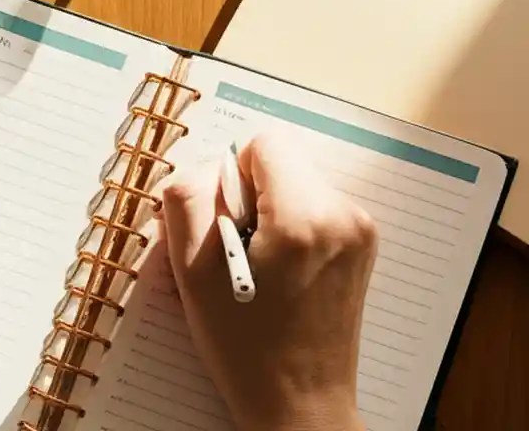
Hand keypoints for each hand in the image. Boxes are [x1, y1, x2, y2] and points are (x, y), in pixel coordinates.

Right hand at [158, 133, 377, 430]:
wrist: (300, 403)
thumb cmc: (244, 345)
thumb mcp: (192, 271)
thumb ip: (187, 199)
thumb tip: (205, 168)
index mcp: (305, 215)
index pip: (264, 144)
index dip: (230, 177)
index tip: (225, 225)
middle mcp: (344, 214)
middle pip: (280, 164)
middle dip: (248, 198)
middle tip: (235, 254)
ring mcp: (359, 232)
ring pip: (294, 186)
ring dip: (265, 216)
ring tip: (255, 271)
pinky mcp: (360, 248)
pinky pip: (312, 211)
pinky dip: (286, 232)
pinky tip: (276, 277)